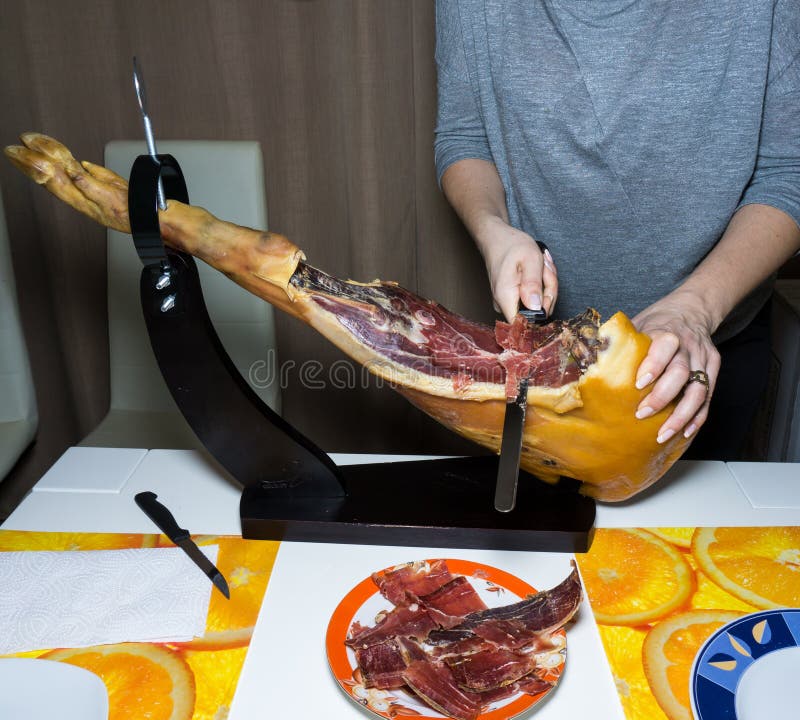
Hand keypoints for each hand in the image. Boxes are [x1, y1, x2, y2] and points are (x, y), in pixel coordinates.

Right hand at [479, 217, 557, 321]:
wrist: (496, 238)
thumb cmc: (511, 245)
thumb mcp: (530, 259)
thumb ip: (533, 284)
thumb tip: (536, 308)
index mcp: (506, 297)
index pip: (525, 323)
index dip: (542, 311)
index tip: (545, 291)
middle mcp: (504, 304)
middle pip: (536, 313)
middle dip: (548, 291)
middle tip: (545, 269)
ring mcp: (507, 303)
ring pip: (538, 305)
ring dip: (546, 284)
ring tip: (541, 266)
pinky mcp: (512, 299)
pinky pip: (533, 298)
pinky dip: (541, 284)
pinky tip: (538, 271)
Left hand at [631, 290, 719, 442]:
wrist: (692, 309)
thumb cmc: (657, 322)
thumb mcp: (638, 324)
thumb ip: (621, 341)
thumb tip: (588, 358)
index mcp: (666, 332)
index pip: (665, 347)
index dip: (653, 365)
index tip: (638, 384)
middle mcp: (688, 346)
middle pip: (681, 373)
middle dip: (662, 396)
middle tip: (642, 413)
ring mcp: (703, 359)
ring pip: (699, 391)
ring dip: (681, 415)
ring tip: (663, 434)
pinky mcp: (713, 370)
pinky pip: (708, 398)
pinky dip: (697, 417)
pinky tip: (685, 433)